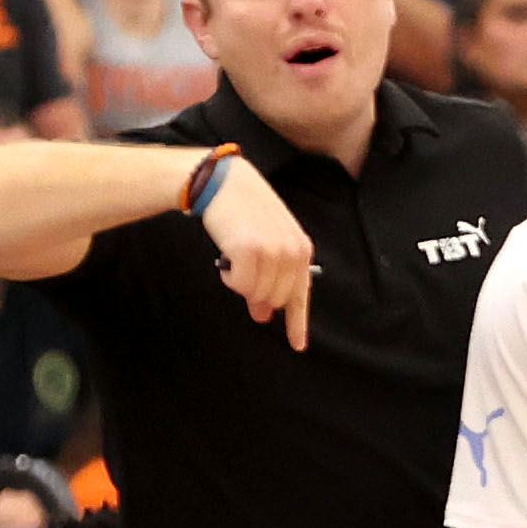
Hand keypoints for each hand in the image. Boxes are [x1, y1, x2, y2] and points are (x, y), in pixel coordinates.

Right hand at [201, 157, 316, 348]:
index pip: (301, 294)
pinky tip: (226, 256)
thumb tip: (263, 313)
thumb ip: (271, 276)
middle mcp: (293, 252)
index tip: (297, 345)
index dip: (297, 323)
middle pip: (274, 299)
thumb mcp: (266, 242)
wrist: (224, 182)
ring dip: (239, 282)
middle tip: (239, 272)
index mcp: (302, 250)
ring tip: (233, 256)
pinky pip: (239, 285)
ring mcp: (273, 252)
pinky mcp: (250, 251)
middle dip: (256, 295)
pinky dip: (229, 277)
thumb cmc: (244, 212)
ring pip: (256, 294)